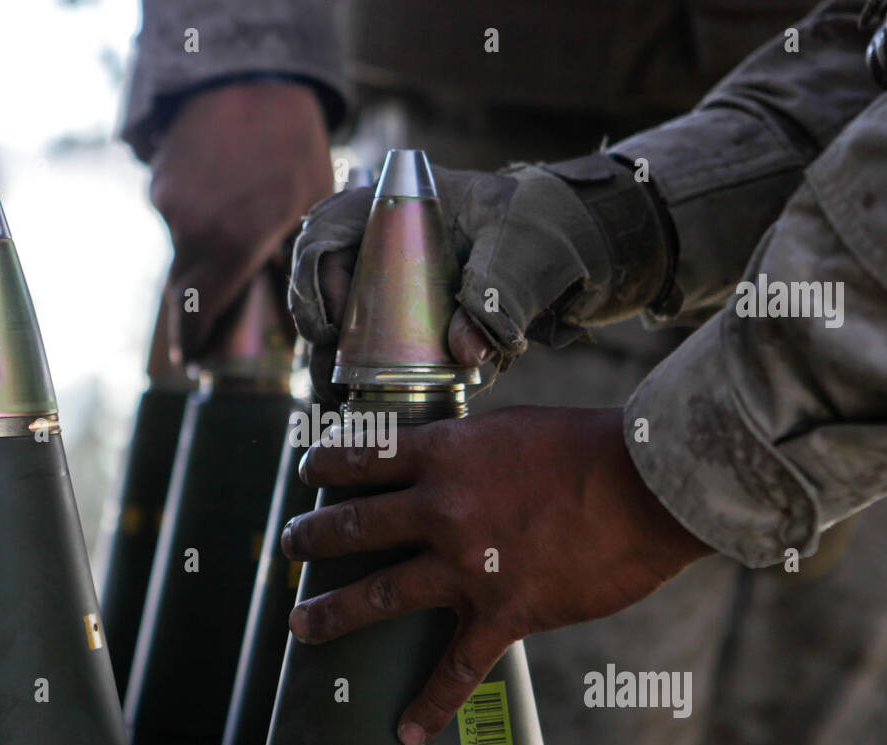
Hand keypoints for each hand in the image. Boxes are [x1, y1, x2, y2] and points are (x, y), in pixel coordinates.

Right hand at [150, 81, 333, 358]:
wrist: (249, 76)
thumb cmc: (292, 142)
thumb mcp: (310, 205)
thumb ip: (296, 259)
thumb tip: (301, 308)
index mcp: (231, 242)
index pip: (199, 312)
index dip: (192, 344)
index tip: (193, 364)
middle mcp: (191, 228)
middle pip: (184, 289)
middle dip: (196, 313)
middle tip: (210, 331)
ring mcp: (169, 202)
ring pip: (182, 250)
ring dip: (204, 257)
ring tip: (235, 242)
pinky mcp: (159, 180)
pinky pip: (176, 217)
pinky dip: (196, 222)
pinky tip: (223, 205)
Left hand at [280, 406, 712, 744]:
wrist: (646, 486)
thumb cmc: (589, 446)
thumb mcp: (514, 428)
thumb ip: (470, 449)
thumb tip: (449, 457)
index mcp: (445, 456)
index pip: (364, 457)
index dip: (325, 465)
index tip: (306, 473)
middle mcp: (441, 511)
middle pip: (355, 527)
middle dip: (312, 537)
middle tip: (290, 544)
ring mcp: (467, 567)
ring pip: (380, 595)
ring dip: (332, 612)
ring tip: (300, 623)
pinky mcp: (504, 614)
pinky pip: (456, 670)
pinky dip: (430, 706)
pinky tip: (406, 732)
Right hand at [289, 154, 674, 400]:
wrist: (573, 243)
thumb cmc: (546, 227)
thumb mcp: (525, 252)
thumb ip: (498, 296)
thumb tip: (462, 353)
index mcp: (397, 202)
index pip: (324, 232)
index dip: (312, 283)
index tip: (330, 330)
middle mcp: (382, 237)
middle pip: (321, 283)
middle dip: (322, 336)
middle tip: (336, 382)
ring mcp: (390, 274)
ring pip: (341, 317)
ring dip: (341, 360)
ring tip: (349, 402)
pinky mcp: (406, 309)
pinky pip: (372, 340)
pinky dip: (373, 370)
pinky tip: (385, 399)